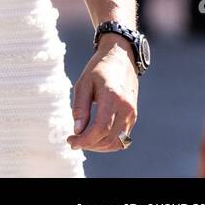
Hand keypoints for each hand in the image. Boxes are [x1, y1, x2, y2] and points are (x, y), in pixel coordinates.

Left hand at [67, 35, 138, 151]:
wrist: (121, 58)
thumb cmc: (99, 69)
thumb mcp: (83, 83)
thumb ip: (80, 107)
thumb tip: (77, 130)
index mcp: (112, 98)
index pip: (100, 129)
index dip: (85, 140)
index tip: (71, 142)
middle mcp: (126, 109)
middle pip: (109, 139)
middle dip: (90, 145)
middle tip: (73, 141)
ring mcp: (132, 114)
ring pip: (118, 142)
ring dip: (99, 146)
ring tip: (83, 140)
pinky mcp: (133, 116)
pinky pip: (123, 137)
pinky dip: (109, 142)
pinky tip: (95, 137)